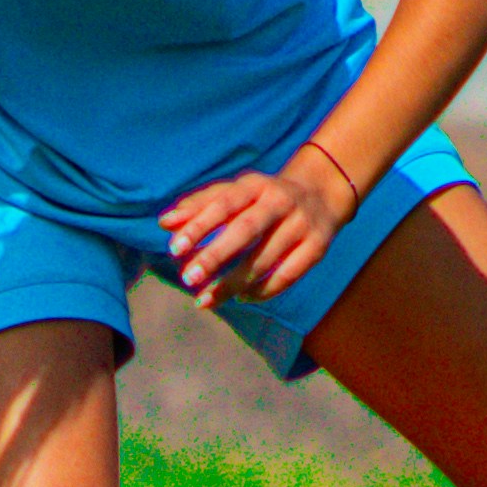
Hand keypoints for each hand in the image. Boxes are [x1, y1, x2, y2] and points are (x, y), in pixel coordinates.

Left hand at [158, 149, 355, 308]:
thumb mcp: (234, 193)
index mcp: (254, 186)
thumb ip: (199, 206)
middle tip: (188, 279)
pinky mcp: (318, 247)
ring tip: (205, 300)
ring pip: (265, 259)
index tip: (174, 249)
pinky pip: (289, 274)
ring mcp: (301, 224)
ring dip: (233, 283)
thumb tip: (164, 223)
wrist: (322, 193)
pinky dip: (263, 290)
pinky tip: (242, 298)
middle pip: (246, 230)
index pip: (223, 204)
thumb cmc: (261, 198)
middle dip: (215, 255)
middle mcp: (280, 202)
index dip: (199, 225)